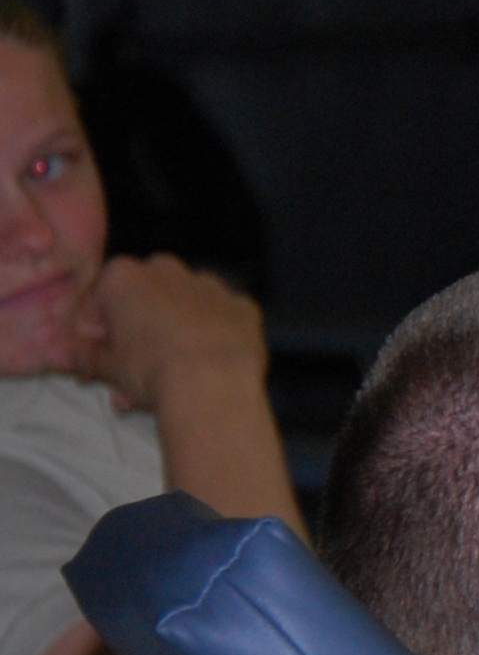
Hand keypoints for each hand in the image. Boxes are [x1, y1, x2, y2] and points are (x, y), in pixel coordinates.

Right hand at [85, 253, 268, 411]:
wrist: (212, 384)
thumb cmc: (149, 370)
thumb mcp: (108, 367)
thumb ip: (85, 357)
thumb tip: (58, 358)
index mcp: (125, 277)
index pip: (101, 297)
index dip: (98, 328)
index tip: (101, 354)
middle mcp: (168, 270)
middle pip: (147, 294)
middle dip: (140, 324)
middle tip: (138, 363)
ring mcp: (211, 286)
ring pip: (187, 303)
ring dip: (177, 327)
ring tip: (174, 370)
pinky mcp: (245, 307)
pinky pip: (224, 318)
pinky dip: (216, 335)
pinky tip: (212, 363)